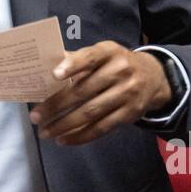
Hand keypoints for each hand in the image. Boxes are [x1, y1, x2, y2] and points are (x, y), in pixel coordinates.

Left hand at [29, 41, 169, 144]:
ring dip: (65, 125)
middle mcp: (121, 71)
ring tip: (45, 132)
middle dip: (57, 105)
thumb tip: (42, 66)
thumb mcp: (102, 54)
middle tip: (36, 116)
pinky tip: (64, 139)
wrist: (154, 77)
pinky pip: (102, 128)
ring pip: (91, 113)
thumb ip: (77, 59)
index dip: (72, 65)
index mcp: (109, 52)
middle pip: (84, 91)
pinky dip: (80, 136)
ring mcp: (127, 93)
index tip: (54, 75)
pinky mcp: (130, 114)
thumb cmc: (115, 64)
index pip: (90, 57)